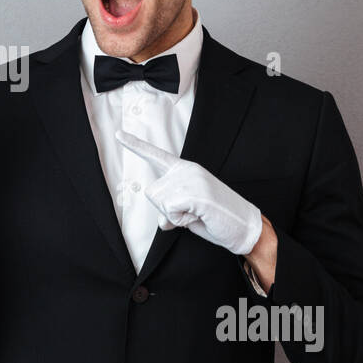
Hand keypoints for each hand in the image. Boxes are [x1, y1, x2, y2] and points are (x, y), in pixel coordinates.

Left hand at [114, 129, 262, 255]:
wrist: (244, 228)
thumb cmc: (216, 219)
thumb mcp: (187, 210)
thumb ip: (171, 206)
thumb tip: (162, 220)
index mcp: (185, 170)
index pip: (156, 155)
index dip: (135, 145)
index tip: (118, 134)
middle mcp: (187, 170)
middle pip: (152, 193)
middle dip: (167, 211)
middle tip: (193, 213)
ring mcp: (192, 180)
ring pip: (160, 203)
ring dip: (176, 217)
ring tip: (198, 214)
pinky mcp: (196, 193)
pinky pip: (170, 212)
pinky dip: (181, 222)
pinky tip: (199, 216)